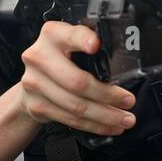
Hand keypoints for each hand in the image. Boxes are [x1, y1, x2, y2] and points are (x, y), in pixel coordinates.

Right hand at [17, 21, 137, 134]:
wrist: (32, 83)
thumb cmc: (62, 61)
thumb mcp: (73, 45)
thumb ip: (92, 49)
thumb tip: (128, 66)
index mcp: (53, 35)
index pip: (70, 35)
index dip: (82, 40)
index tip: (96, 45)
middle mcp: (39, 57)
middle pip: (77, 81)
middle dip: (108, 95)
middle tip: (129, 101)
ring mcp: (35, 82)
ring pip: (76, 105)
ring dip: (106, 115)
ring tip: (125, 118)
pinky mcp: (36, 105)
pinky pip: (71, 119)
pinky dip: (95, 125)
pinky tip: (110, 126)